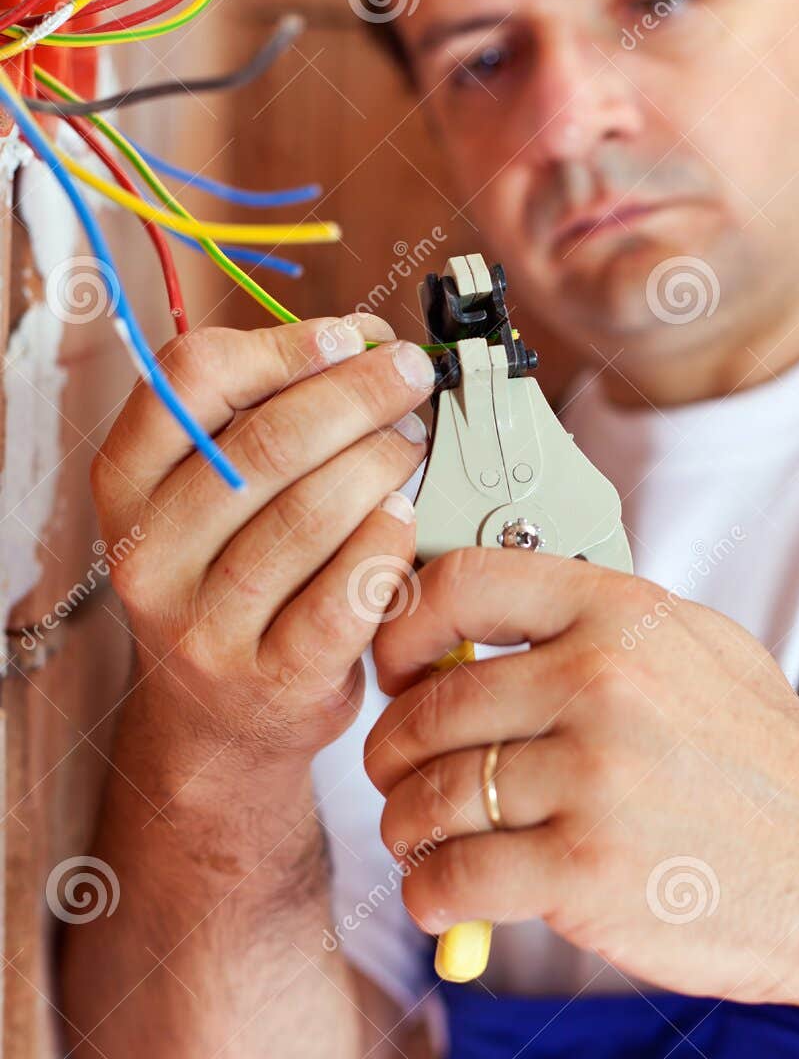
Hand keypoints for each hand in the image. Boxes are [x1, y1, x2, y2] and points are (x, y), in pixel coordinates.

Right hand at [92, 313, 435, 772]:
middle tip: (408, 379)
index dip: (282, 346)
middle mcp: (152, 556)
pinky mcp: (274, 680)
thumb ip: (265, 412)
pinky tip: (404, 518)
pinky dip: (388, 542)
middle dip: (358, 395)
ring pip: (312, 514)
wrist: (221, 721)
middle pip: (267, 443)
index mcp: (128, 485)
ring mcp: (206, 627)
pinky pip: (349, 592)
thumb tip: (364, 343)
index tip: (346, 337)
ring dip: (381, 463)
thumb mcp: (209, 492)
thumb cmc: (229, 578)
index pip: (191, 380)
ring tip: (411, 446)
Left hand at [367, 547, 798, 1010]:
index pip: (461, 581)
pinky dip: (431, 893)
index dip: (401, 624)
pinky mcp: (586, 874)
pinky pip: (455, 877)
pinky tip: (444, 896)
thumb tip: (480, 619)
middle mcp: (601, 683)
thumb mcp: (699, 647)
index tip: (394, 668)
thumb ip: (597, 623)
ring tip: (418, 839)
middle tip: (397, 776)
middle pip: (428, 706)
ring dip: (404, 827)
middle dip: (392, 751)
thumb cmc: (768, 762)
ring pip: (429, 796)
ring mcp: (593, 779)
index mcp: (621, 614)